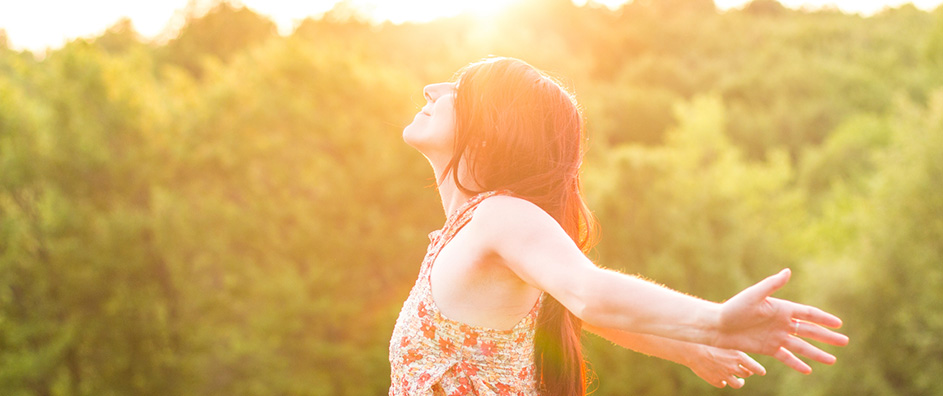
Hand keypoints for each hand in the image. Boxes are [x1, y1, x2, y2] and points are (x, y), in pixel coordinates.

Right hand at [686, 345, 765, 388]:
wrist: (692, 349)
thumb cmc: (708, 341)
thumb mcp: (725, 341)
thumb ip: (734, 347)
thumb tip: (740, 346)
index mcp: (739, 356)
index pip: (755, 368)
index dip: (759, 370)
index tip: (761, 372)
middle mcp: (734, 367)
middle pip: (746, 374)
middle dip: (747, 373)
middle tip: (746, 372)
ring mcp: (725, 375)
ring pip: (737, 384)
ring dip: (739, 382)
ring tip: (739, 381)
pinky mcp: (715, 381)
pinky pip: (722, 384)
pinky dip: (723, 382)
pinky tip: (721, 378)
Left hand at [714, 269, 849, 373]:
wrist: (717, 326)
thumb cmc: (734, 308)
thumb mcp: (754, 295)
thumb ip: (771, 285)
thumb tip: (788, 271)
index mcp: (781, 308)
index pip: (808, 314)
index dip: (823, 318)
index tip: (839, 323)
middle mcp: (781, 323)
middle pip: (809, 331)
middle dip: (827, 337)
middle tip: (845, 341)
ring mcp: (775, 336)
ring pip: (801, 346)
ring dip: (817, 353)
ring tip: (832, 360)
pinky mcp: (767, 348)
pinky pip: (786, 357)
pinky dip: (797, 363)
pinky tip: (809, 370)